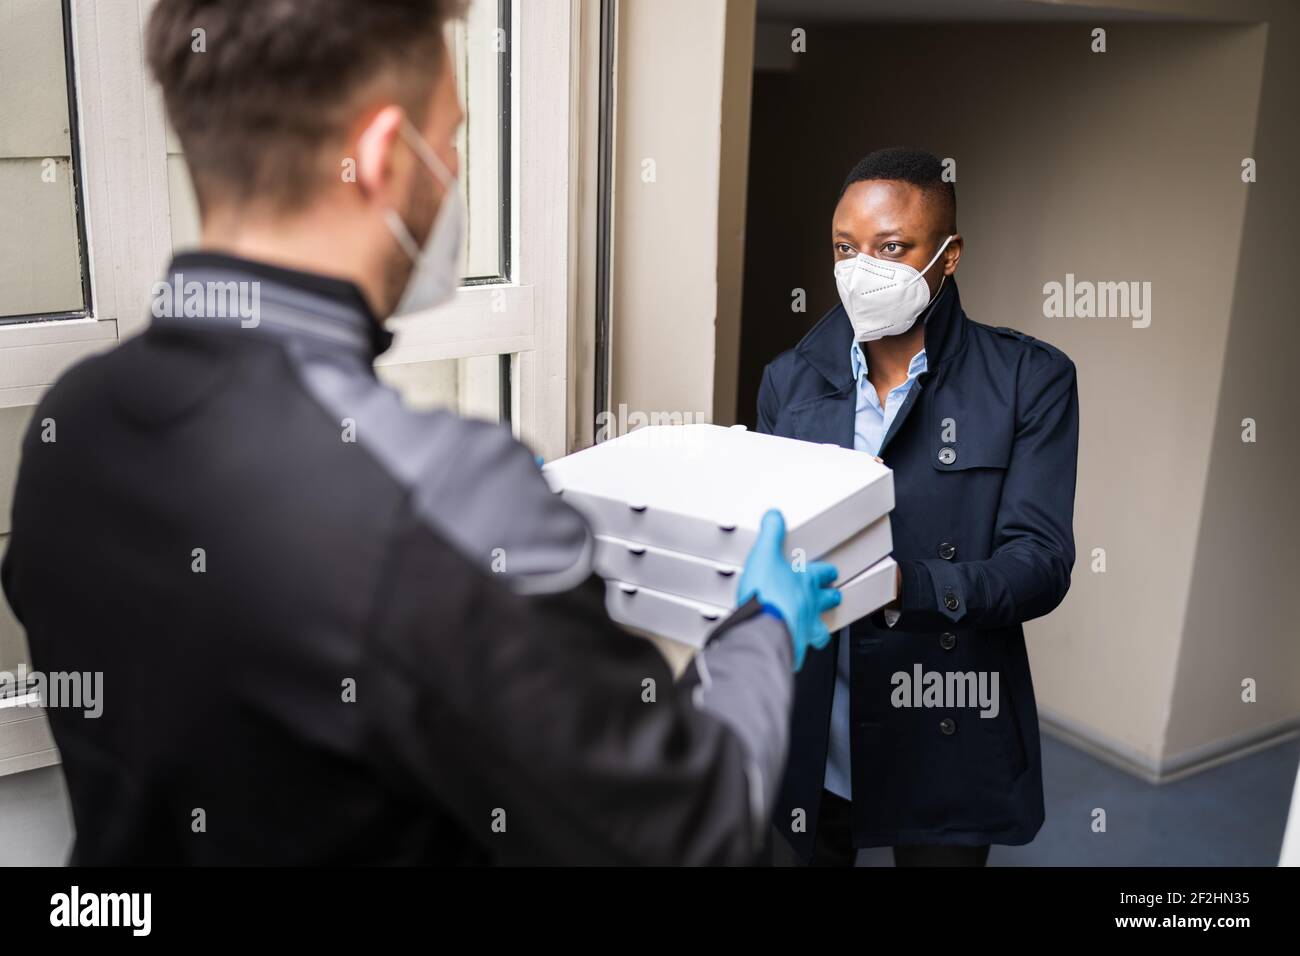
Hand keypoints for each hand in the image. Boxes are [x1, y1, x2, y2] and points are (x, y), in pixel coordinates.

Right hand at [737, 509, 840, 670]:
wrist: (763, 627)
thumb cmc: (767, 594)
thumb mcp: (765, 554)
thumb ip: (771, 534)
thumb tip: (775, 515)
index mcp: (804, 581)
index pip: (821, 574)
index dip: (827, 572)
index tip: (831, 572)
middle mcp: (809, 605)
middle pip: (826, 601)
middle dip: (831, 598)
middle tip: (834, 596)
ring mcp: (805, 628)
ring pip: (820, 630)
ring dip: (821, 628)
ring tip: (819, 631)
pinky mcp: (794, 648)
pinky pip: (801, 649)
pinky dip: (798, 649)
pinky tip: (793, 649)